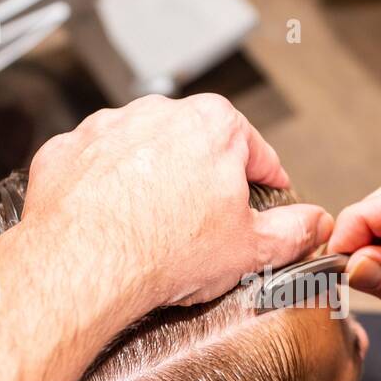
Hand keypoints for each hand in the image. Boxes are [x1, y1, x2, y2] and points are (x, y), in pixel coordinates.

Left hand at [21, 93, 331, 310]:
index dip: (267, 185)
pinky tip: (113, 225)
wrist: (81, 266)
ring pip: (144, 155)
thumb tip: (314, 223)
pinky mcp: (66, 151)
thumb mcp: (251, 250)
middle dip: (205, 184)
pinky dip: (105, 192)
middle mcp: (158, 114)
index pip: (257, 153)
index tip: (265, 202)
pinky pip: (96, 169)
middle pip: (197, 149)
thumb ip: (293, 231)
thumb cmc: (162, 252)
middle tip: (206, 228)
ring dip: (153, 184)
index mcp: (214, 125)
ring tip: (155, 231)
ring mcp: (107, 129)